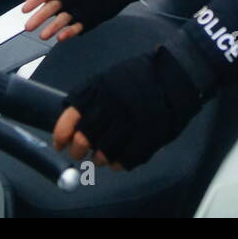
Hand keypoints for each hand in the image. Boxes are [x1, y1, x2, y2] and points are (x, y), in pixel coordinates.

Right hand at [22, 0, 91, 40]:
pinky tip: (61, 37)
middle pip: (52, 7)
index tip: (26, 7)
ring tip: (43, 35)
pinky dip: (69, 32)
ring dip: (52, 27)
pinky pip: (78, 26)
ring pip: (62, 19)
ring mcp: (81, 7)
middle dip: (40, 17)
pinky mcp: (92, 17)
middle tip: (29, 26)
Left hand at [52, 48, 202, 169]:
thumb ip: (90, 96)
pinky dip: (117, 164)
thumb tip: (71, 121)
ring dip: (97, 159)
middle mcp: (113, 108)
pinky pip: (125, 160)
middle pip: (84, 140)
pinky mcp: (147, 138)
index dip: (61, 135)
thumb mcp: (110, 77)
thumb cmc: (143, 75)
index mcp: (100, 91)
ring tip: (100, 157)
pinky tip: (117, 159)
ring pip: (102, 154)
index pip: (70, 118)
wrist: (177, 75)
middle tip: (79, 153)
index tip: (60, 144)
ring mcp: (131, 124)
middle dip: (77, 150)